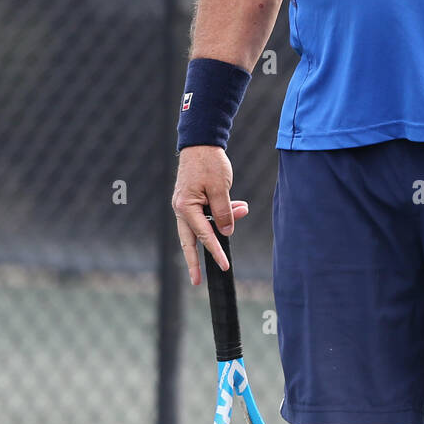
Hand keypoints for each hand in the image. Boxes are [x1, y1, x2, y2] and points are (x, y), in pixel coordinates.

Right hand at [172, 145, 249, 284]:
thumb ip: (224, 212)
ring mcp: (185, 204)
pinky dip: (220, 213)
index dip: (216, 252)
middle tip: (196, 282)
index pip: (204, 236)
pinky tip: (238, 205)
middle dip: (194, 261)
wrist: (201, 142)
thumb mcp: (221, 188)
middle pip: (190, 240)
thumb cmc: (209, 163)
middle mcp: (181, 208)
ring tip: (242, 208)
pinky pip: (206, 213)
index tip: (224, 266)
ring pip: (202, 224)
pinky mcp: (191, 200)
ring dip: (222, 223)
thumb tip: (226, 233)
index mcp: (185, 207)